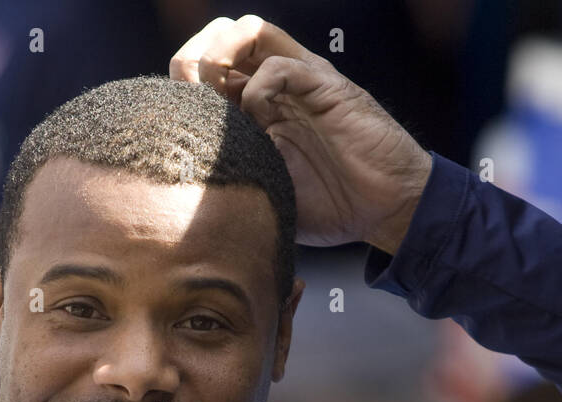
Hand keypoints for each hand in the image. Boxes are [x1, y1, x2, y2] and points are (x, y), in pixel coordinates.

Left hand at [170, 14, 432, 251]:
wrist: (388, 209)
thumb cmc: (335, 206)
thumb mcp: (269, 192)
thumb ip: (235, 177)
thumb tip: (184, 191)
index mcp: (260, 111)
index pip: (210, 74)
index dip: (184, 86)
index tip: (173, 116)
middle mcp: (278, 89)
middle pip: (224, 40)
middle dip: (194, 57)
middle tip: (184, 90)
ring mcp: (302, 83)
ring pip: (250, 33)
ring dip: (220, 51)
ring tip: (211, 86)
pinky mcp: (327, 87)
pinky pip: (281, 65)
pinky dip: (258, 85)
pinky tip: (257, 116)